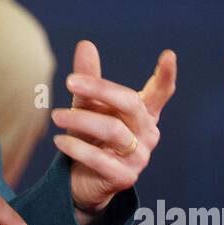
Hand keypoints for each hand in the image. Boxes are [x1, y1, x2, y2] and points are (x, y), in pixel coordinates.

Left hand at [51, 42, 176, 213]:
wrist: (82, 180)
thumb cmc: (90, 137)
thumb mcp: (87, 106)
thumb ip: (89, 79)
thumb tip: (85, 44)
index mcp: (143, 113)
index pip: (161, 93)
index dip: (166, 75)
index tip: (168, 55)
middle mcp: (147, 133)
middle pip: (131, 103)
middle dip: (100, 89)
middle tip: (69, 81)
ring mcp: (140, 157)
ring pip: (113, 130)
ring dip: (79, 120)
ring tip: (55, 116)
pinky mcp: (125, 178)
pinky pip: (99, 158)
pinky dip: (76, 147)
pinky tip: (58, 141)